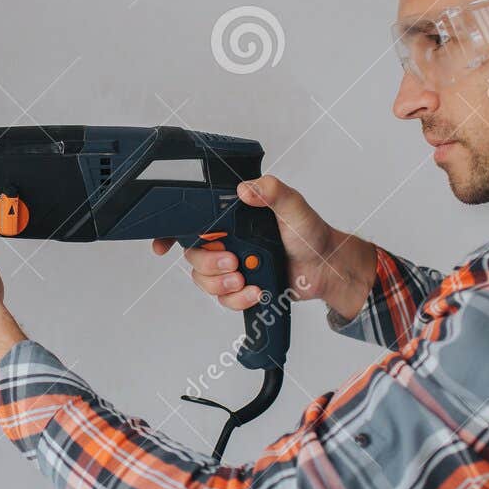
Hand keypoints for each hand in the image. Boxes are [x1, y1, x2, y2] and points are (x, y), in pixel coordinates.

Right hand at [151, 175, 377, 320]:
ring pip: (205, 281)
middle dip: (208, 264)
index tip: (161, 246)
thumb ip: (272, 192)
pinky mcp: (242, 288)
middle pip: (193, 256)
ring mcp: (234, 266)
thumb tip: (246, 188)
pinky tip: (256, 291)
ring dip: (221, 283)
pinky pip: (224, 299)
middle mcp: (228, 241)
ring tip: (244, 279)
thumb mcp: (293, 206)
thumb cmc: (311, 233)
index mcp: (233, 218)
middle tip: (233, 263)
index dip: (169, 234)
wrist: (326, 268)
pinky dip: (237, 299)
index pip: (192, 223)